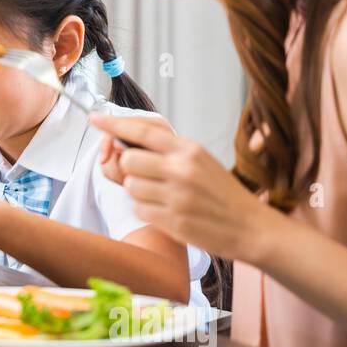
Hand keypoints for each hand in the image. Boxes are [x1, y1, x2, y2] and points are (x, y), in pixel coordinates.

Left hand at [90, 112, 284, 262]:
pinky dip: (146, 211)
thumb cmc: (222, 193)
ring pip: (130, 187)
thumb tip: (123, 145)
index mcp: (189, 149)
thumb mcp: (200, 161)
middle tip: (144, 176)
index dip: (114, 124)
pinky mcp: (173, 222)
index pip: (143, 131)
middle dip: (129, 168)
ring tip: (162, 196)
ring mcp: (177, 196)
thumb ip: (166, 152)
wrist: (251, 227)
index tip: (95, 119)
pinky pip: (139, 210)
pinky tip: (166, 212)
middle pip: (127, 160)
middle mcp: (182, 169)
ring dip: (139, 192)